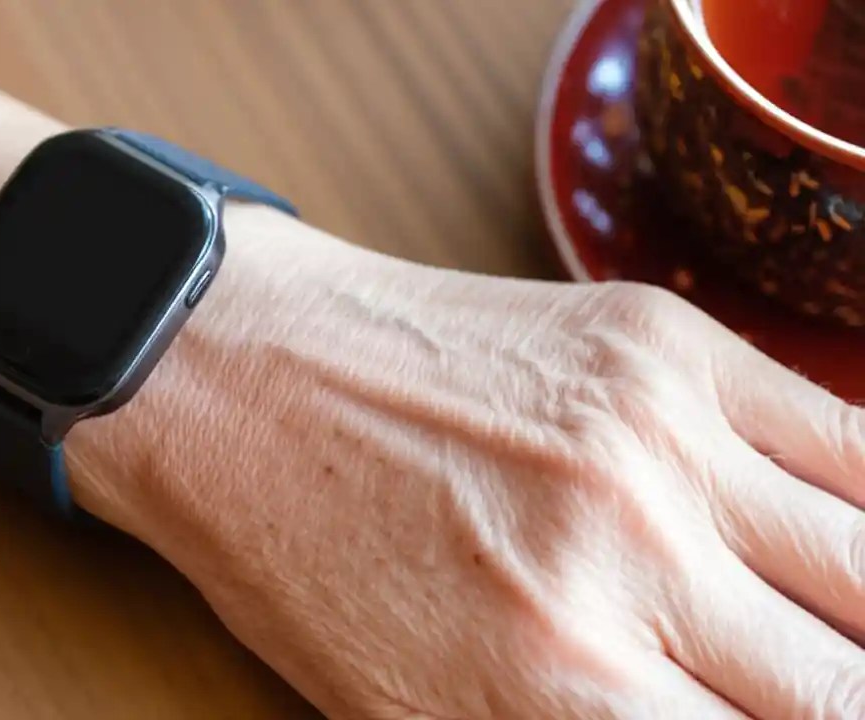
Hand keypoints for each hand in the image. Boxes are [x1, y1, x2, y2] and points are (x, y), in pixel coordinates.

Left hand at [76, 208, 864, 718]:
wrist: (236, 382)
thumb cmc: (301, 560)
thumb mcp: (413, 716)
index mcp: (554, 693)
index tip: (764, 712)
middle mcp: (627, 561)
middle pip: (845, 683)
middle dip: (829, 692)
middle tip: (795, 682)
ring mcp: (654, 437)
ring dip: (852, 610)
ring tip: (814, 622)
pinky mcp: (660, 342)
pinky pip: (851, 436)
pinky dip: (860, 503)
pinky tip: (836, 536)